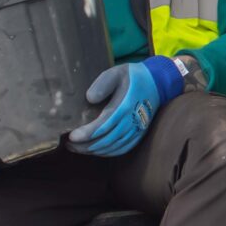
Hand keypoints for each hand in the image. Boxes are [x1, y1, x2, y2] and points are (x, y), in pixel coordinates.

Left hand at [68, 58, 182, 157]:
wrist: (157, 83)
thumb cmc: (133, 77)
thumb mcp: (117, 72)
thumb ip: (103, 84)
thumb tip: (89, 99)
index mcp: (125, 107)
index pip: (103, 126)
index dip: (86, 134)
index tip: (71, 136)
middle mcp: (132, 121)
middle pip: (105, 141)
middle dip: (85, 146)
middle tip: (68, 144)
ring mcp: (136, 130)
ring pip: (112, 147)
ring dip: (93, 151)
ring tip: (77, 148)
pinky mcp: (139, 134)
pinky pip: (122, 149)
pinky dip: (107, 153)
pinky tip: (96, 150)